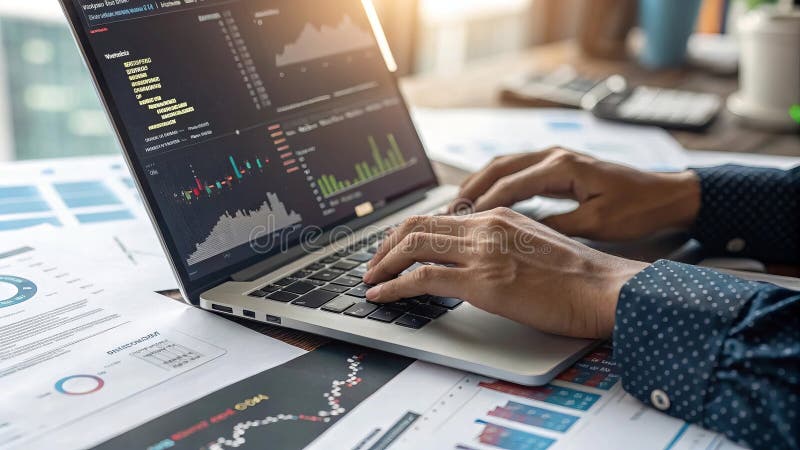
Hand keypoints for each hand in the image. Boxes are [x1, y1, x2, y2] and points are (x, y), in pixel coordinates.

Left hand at [362, 208, 647, 338]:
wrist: (606, 290)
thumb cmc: (580, 277)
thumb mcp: (535, 245)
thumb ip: (501, 244)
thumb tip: (475, 259)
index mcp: (498, 215)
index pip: (438, 216)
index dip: (406, 232)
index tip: (393, 248)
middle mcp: (486, 225)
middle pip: (417, 224)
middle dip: (385, 245)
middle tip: (372, 265)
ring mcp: (483, 251)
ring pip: (413, 245)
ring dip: (383, 264)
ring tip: (370, 281)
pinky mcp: (483, 281)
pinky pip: (422, 277)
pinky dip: (394, 285)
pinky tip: (382, 295)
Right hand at [450, 147, 700, 240]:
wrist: (669, 194)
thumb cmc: (639, 209)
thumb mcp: (597, 224)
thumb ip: (555, 226)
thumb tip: (518, 236)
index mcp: (562, 167)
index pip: (509, 185)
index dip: (481, 206)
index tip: (460, 224)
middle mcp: (554, 155)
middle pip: (497, 168)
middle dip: (468, 190)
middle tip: (448, 214)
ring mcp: (555, 157)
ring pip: (503, 166)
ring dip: (477, 185)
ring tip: (456, 207)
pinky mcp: (558, 165)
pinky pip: (516, 170)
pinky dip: (495, 184)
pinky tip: (485, 201)